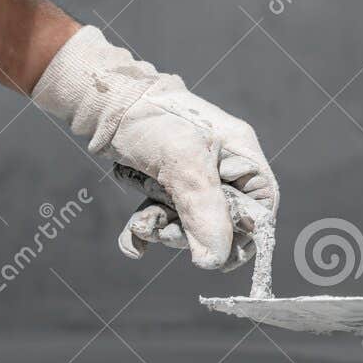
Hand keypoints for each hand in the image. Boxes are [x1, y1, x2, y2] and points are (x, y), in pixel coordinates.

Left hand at [31, 27, 277, 269]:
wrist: (101, 101)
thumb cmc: (149, 120)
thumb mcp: (183, 161)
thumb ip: (204, 209)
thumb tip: (214, 261)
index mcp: (240, 154)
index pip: (261, 206)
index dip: (246, 235)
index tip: (220, 258)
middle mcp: (221, 166)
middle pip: (222, 221)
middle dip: (191, 233)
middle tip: (166, 229)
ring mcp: (192, 176)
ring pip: (190, 223)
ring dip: (164, 231)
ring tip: (143, 223)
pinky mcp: (164, 183)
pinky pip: (164, 219)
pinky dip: (147, 232)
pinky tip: (133, 238)